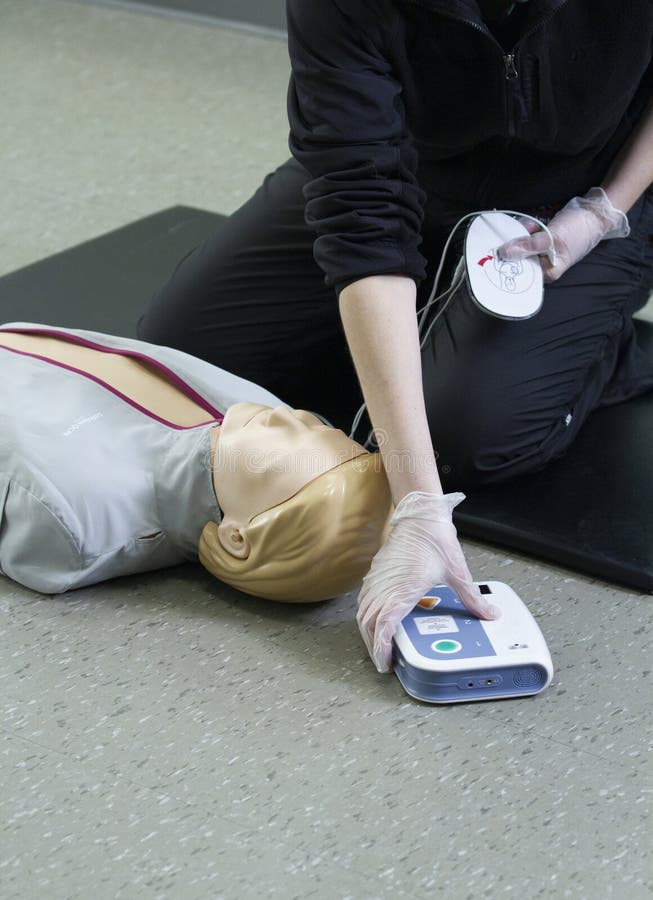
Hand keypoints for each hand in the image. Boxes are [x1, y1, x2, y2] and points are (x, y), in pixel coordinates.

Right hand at [355, 491, 500, 672]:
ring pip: (363, 613)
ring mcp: (378, 580)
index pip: (383, 626)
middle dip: (373, 647)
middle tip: (385, 662)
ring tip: (380, 646)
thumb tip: (489, 613)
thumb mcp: (457, 572)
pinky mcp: (376, 573)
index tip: (387, 662)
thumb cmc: (435, 539)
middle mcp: (385, 586)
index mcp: (403, 590)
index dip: (382, 648)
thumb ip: (472, 598)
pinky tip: (378, 620)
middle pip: (368, 624)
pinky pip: (364, 600)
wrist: (420, 515)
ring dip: (369, 632)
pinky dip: (368, 616)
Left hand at [497, 187, 629, 282]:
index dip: (509, 264)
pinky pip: (528, 237)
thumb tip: (505, 254)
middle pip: (520, 260)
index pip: (522, 274)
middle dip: (516, 245)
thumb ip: (529, 247)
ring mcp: (543, 253)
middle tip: (516, 234)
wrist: (594, 212)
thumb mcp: (553, 238)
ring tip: (530, 226)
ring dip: (522, 235)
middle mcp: (544, 265)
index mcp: (549, 272)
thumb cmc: (578, 229)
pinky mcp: (543, 241)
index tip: (499, 253)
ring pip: (522, 247)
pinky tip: (531, 224)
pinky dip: (527, 230)